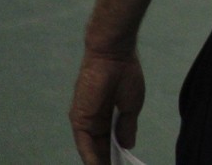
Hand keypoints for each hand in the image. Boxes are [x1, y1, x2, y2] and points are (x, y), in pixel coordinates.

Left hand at [70, 49, 143, 164]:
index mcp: (109, 116)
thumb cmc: (126, 75)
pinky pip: (84, 143)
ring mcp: (86, 121)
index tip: (123, 164)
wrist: (114, 57)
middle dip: (107, 161)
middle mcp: (95, 121)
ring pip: (91, 149)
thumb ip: (127, 126)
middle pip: (100, 148)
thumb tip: (128, 145)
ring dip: (99, 162)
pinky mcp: (79, 119)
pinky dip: (91, 157)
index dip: (116, 155)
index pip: (110, 142)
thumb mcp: (132, 105)